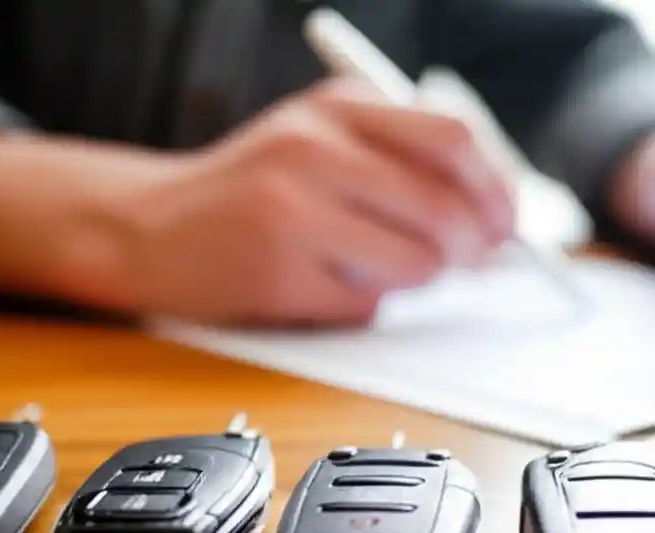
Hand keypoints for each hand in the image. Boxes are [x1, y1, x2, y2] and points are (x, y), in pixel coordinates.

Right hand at [0, 78, 512, 324]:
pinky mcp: (276, 272)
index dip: (495, 187)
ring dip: (419, 279)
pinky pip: (367, 302)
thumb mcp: (320, 139)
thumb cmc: (252, 188)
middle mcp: (312, 148)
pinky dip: (366, 303)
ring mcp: (291, 210)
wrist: (149, 227)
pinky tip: (328, 283)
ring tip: (382, 267)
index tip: (505, 220)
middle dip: (475, 247)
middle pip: (444, 205)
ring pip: (416, 263)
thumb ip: (398, 156)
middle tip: (474, 262)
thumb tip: (491, 212)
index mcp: (335, 107)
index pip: (452, 139)